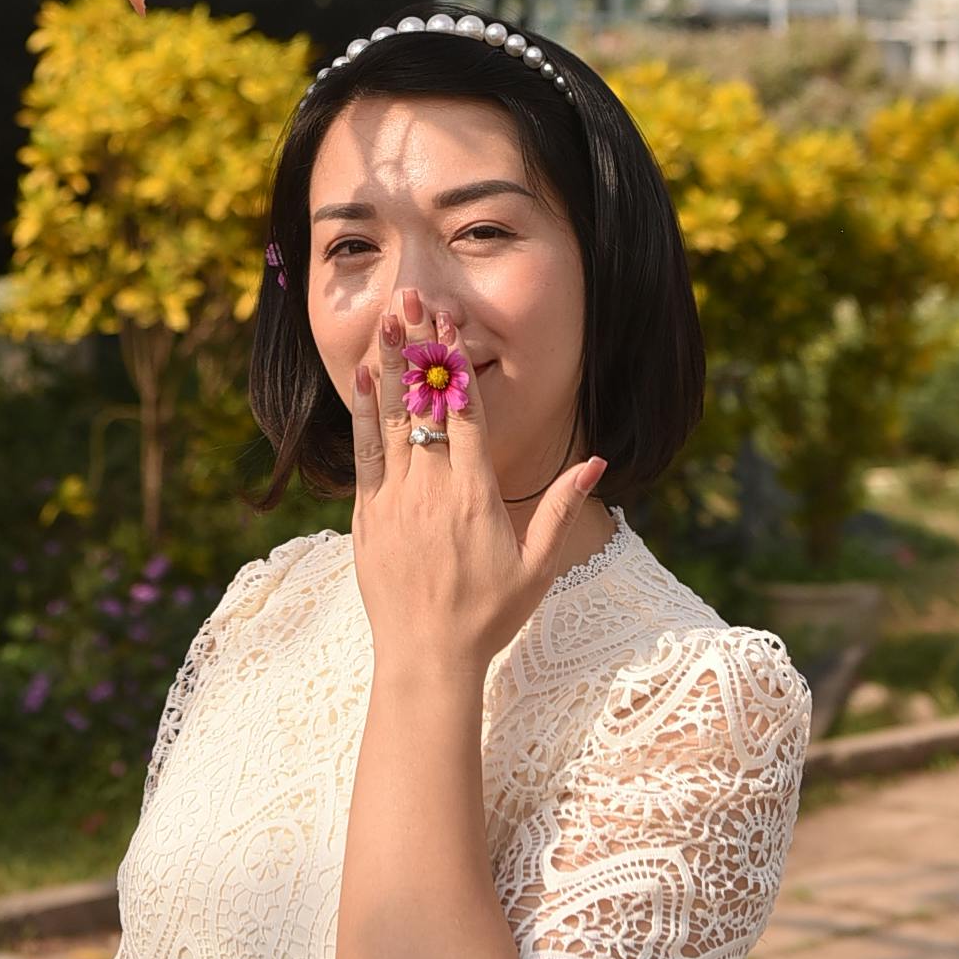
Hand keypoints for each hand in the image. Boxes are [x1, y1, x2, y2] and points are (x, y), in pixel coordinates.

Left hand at [348, 288, 605, 680]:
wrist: (427, 658)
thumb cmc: (489, 614)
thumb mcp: (539, 565)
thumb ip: (562, 507)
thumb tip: (596, 460)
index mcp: (475, 496)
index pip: (465, 415)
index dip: (455, 365)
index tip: (451, 323)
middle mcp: (432, 490)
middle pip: (424, 406)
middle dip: (419, 349)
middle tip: (413, 299)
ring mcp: (394, 501)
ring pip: (391, 421)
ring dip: (389, 368)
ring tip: (386, 321)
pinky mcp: (367, 516)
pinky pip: (363, 454)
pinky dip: (363, 414)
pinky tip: (362, 379)